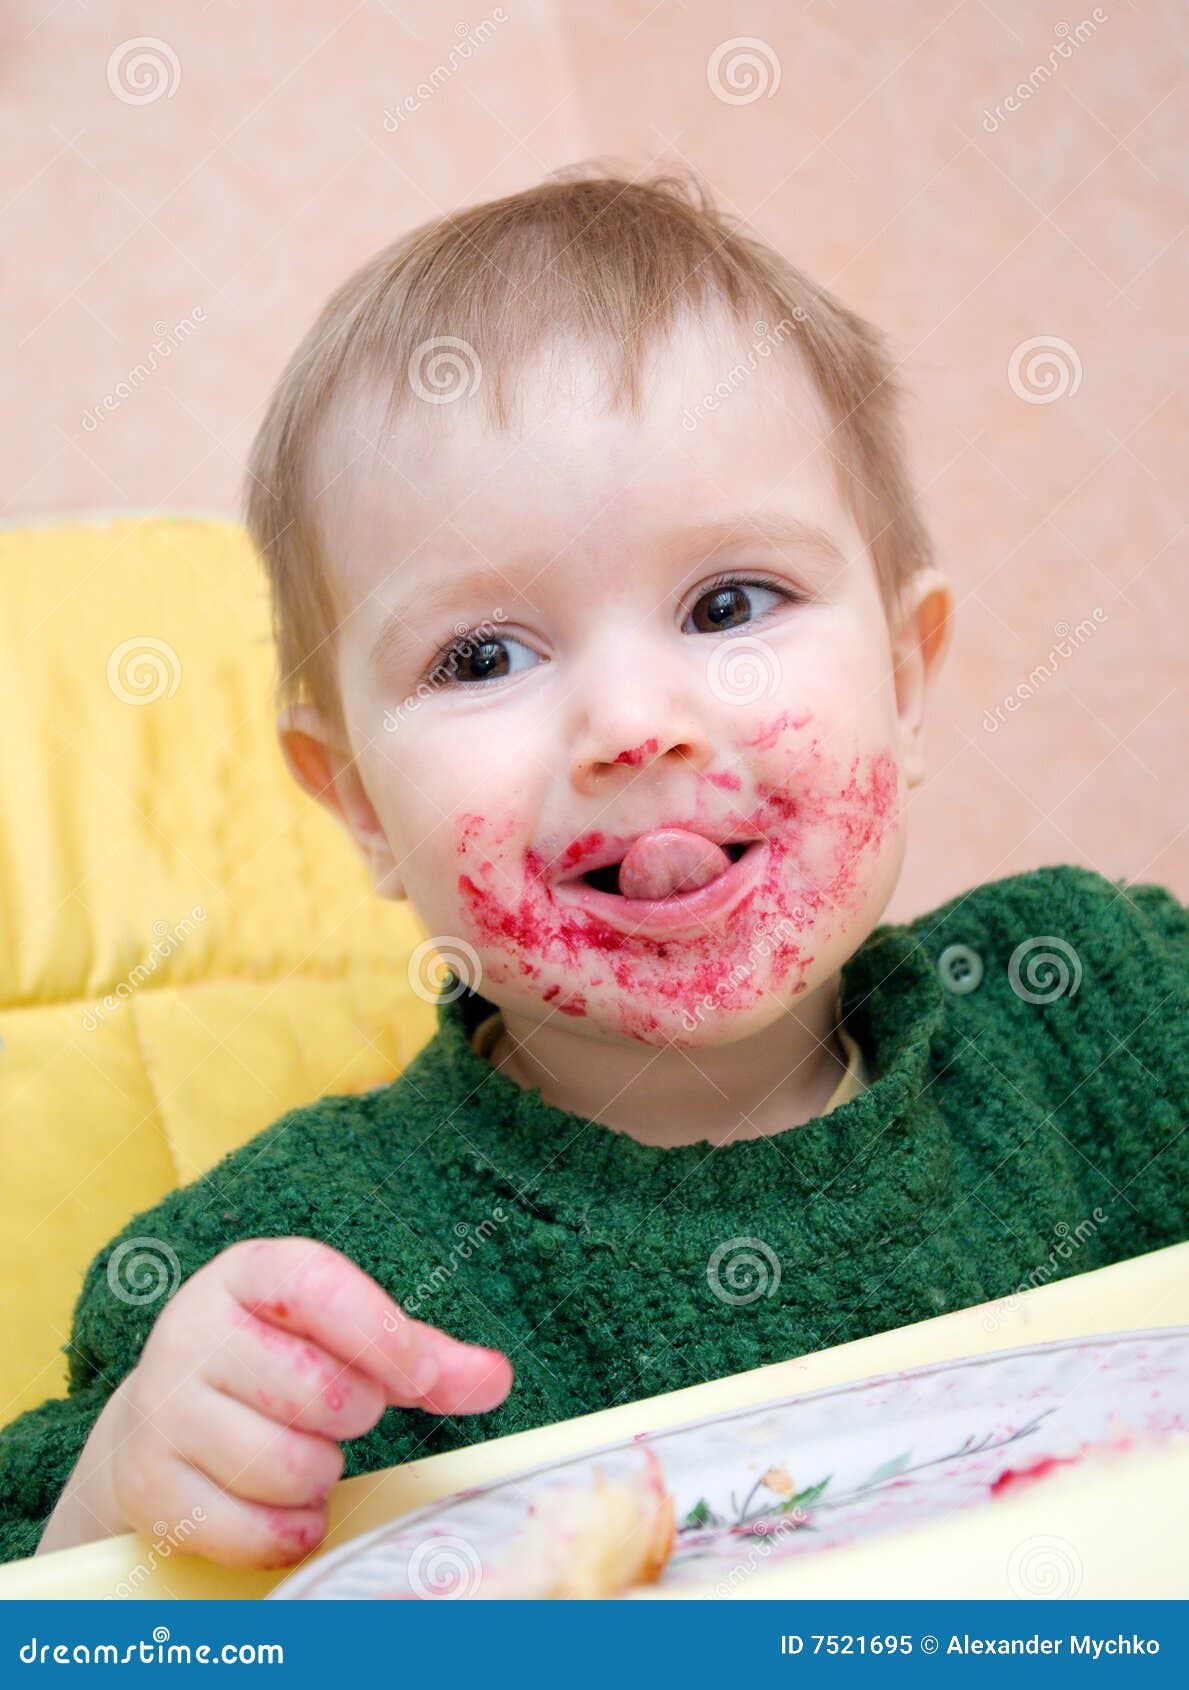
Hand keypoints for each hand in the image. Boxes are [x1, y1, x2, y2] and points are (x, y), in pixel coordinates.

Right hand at [38, 1237, 512, 1567]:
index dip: (380, 1334)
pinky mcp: (148, 1486)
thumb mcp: (344, 1339)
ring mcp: (162, 1410)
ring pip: (287, 1466)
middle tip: (342, 1414)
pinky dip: (290, 1530)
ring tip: (307, 1455)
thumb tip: (495, 1377)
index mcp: (248, 1275)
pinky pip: (252, 1529)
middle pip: (317, 1390)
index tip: (423, 1377)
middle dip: (354, 1415)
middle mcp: (192, 1331)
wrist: (161, 1421)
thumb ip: (421, 1356)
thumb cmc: (277, 1366)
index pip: (315, 1285)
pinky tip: (283, 1505)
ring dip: (322, 1477)